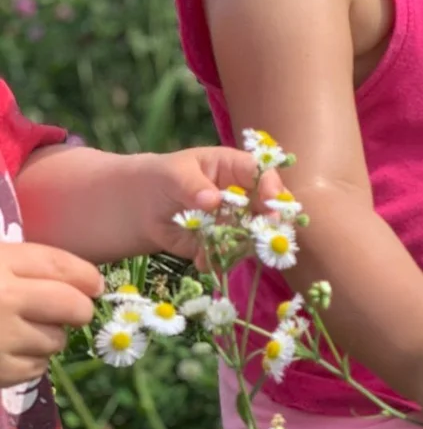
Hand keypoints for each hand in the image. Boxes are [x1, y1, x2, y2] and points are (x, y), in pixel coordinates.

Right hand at [0, 242, 102, 386]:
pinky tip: (10, 352)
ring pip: (54, 342)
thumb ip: (26, 266)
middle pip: (71, 307)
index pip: (62, 267)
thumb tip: (84, 283)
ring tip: (24, 331)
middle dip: (77, 310)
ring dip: (50, 338)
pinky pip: (32, 370)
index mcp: (0, 265)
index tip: (95, 286)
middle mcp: (3, 301)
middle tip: (69, 311)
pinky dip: (30, 363)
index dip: (87, 277)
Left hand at [138, 147, 283, 259]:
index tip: (271, 202)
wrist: (145, 205)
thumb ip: (193, 186)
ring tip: (223, 253)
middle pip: (267, 206)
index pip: (262, 174)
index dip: (271, 186)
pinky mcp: (222, 241)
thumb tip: (213, 200)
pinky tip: (202, 260)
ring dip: (244, 245)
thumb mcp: (175, 175)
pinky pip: (228, 253)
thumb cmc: (166, 177)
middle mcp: (243, 194)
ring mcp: (235, 220)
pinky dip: (219, 260)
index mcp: (235, 168)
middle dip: (268, 221)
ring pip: (252, 233)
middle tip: (262, 235)